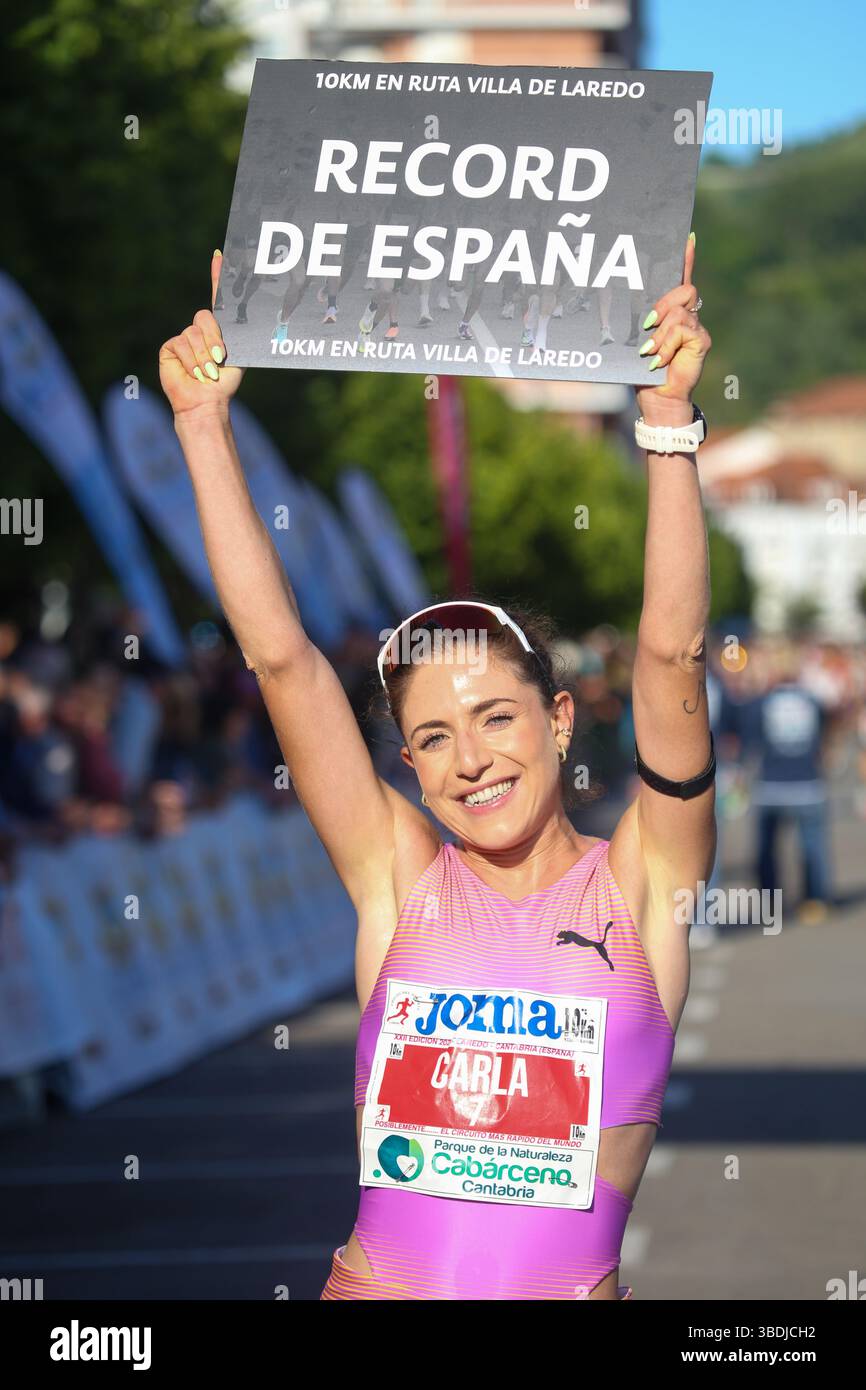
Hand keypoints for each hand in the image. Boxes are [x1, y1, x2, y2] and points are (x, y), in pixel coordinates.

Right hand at [158, 252, 243, 418]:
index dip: (217, 276)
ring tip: (208, 373)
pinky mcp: (170, 347)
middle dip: (214, 340)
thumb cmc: (223, 383)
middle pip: (205, 317)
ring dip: (204, 356)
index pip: (217, 299)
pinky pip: (182, 344)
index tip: (220, 255)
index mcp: (218, 330)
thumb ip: (231, 336)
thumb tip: (241, 323)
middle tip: (219, 360)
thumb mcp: (235, 355)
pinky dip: (192, 361)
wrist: (206, 401)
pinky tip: (196, 374)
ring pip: (194, 333)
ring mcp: (183, 338)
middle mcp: (199, 331)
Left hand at [634, 233, 710, 423]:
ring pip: (679, 312)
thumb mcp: (634, 339)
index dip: (686, 259)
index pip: (681, 279)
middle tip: (646, 324)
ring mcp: (697, 328)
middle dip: (662, 304)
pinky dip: (667, 344)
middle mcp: (689, 316)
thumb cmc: (643, 369)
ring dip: (660, 333)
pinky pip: (683, 329)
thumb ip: (634, 320)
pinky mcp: (702, 341)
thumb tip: (614, 301)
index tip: (687, 237)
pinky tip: (659, 360)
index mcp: (672, 312)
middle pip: (683, 290)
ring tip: (649, 352)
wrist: (657, 397)